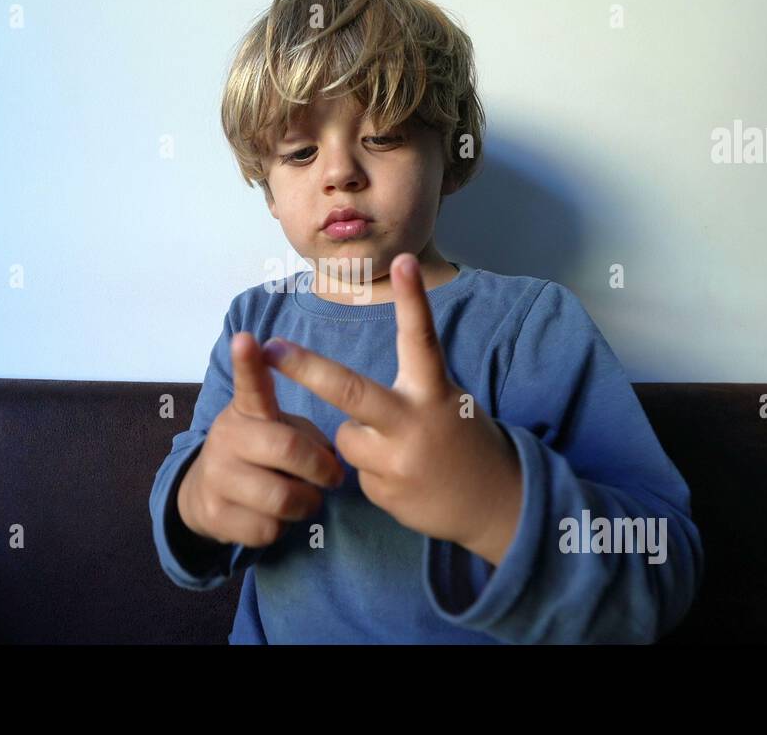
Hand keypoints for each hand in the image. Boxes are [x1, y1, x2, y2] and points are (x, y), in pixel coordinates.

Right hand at [177, 331, 345, 548]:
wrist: (205, 494)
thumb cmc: (260, 453)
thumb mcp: (273, 428)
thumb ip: (298, 432)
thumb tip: (326, 458)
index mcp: (247, 410)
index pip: (249, 383)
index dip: (248, 362)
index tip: (246, 339)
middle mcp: (227, 437)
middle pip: (289, 449)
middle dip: (322, 468)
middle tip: (332, 476)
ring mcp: (217, 476)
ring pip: (284, 498)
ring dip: (307, 503)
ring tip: (305, 497)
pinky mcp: (216, 515)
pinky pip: (269, 529)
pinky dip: (284, 527)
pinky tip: (276, 516)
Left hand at [261, 253, 522, 565]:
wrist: (496, 505)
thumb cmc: (463, 439)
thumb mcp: (448, 402)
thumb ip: (408, 392)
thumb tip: (356, 402)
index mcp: (435, 391)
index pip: (422, 339)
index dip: (413, 300)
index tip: (403, 261)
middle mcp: (415, 423)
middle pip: (351, 391)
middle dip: (306, 369)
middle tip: (270, 348)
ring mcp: (398, 461)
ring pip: (346, 437)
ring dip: (362, 441)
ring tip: (401, 453)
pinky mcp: (386, 492)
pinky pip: (358, 472)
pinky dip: (374, 471)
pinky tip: (405, 478)